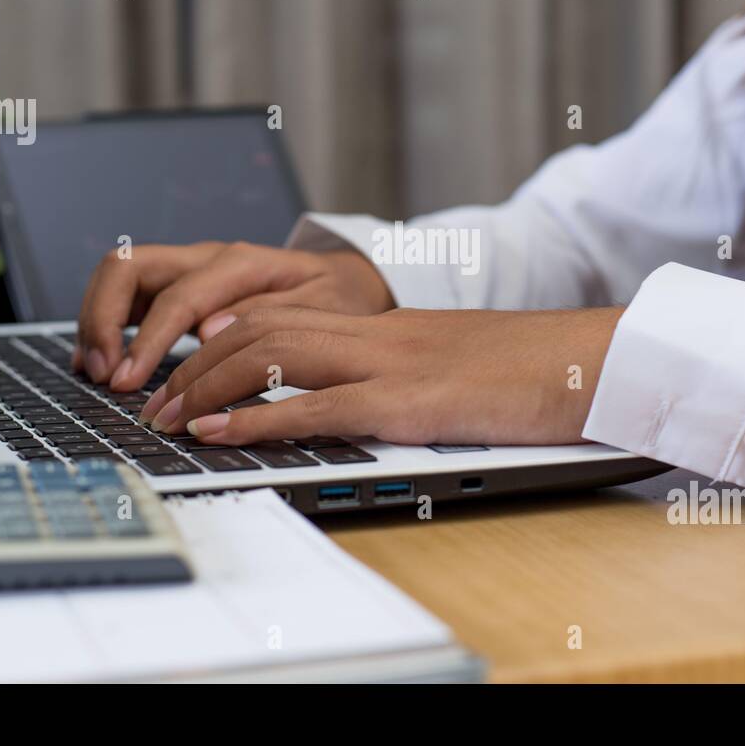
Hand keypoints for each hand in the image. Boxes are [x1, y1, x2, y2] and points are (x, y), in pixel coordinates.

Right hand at [74, 242, 394, 391]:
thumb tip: (207, 330)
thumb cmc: (337, 297)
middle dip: (103, 318)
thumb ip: (268, 316)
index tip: (128, 382)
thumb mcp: (322, 308)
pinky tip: (100, 363)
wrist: (349, 280)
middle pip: (127, 267)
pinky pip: (130, 296)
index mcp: (239, 263)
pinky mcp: (181, 288)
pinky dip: (107, 325)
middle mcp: (206, 259)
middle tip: (104, 375)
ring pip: (119, 276)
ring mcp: (189, 270)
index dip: (146, 340)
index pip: (176, 297)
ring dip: (96, 321)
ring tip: (94, 372)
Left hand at [140, 305, 625, 446]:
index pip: (278, 312)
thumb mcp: (448, 365)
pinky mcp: (409, 402)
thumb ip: (399, 372)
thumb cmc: (526, 370)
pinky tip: (219, 433)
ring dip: (205, 387)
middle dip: (192, 364)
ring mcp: (389, 364)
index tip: (184, 369)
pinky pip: (316, 404)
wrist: (589, 360)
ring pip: (271, 355)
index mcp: (381, 326)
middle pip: (256, 328)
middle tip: (155, 402)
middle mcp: (374, 334)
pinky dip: (256, 419)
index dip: (218, 338)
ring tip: (167, 418)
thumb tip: (356, 400)